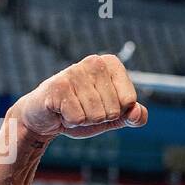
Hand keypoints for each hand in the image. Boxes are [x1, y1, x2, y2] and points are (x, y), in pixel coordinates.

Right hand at [13, 54, 148, 138]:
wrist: (46, 117)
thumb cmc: (83, 112)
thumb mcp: (113, 116)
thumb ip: (133, 116)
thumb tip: (138, 113)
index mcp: (110, 63)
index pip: (129, 101)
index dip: (117, 112)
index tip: (101, 104)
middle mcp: (94, 62)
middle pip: (113, 110)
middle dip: (99, 117)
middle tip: (83, 108)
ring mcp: (74, 72)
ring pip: (96, 115)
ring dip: (84, 120)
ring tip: (72, 109)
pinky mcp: (58, 86)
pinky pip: (79, 119)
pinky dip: (71, 122)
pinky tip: (61, 111)